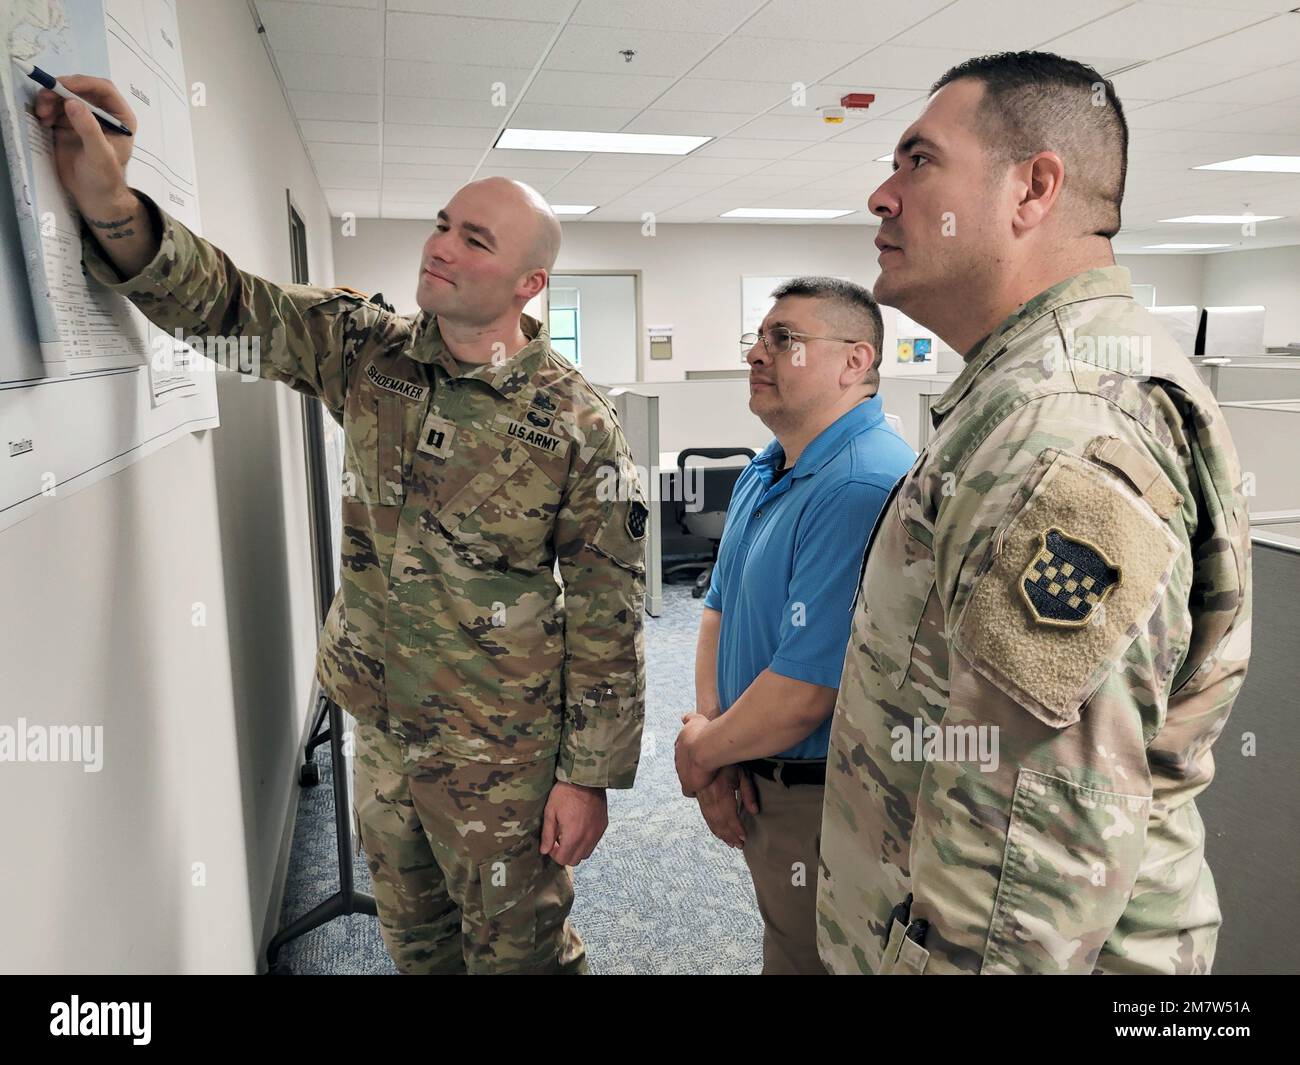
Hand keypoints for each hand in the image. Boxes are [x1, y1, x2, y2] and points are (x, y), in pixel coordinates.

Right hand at [33, 75, 136, 213]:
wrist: (93, 195)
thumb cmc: (105, 177)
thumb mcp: (99, 155)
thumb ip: (89, 129)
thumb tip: (73, 103)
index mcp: (121, 117)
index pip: (104, 89)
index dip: (83, 83)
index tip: (63, 86)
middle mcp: (104, 113)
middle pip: (81, 89)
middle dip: (61, 90)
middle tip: (44, 98)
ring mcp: (85, 117)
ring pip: (65, 96)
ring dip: (50, 99)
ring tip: (42, 115)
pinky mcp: (69, 123)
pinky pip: (55, 107)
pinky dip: (46, 108)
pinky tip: (43, 120)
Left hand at [540, 780, 607, 866]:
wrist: (586, 778)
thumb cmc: (565, 793)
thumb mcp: (550, 812)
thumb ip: (548, 834)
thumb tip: (544, 850)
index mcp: (573, 836)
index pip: (564, 860)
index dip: (555, 854)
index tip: (551, 843)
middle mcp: (588, 838)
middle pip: (575, 860)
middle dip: (565, 854)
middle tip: (559, 841)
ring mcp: (597, 832)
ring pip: (586, 853)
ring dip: (576, 849)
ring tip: (570, 835)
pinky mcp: (603, 826)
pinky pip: (594, 842)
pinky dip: (586, 842)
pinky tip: (580, 828)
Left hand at [675, 712, 714, 796]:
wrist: (705, 748)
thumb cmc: (703, 733)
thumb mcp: (696, 720)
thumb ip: (690, 718)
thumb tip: (684, 717)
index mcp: (680, 744)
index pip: (682, 751)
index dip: (691, 753)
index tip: (700, 754)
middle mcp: (678, 759)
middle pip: (683, 765)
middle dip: (692, 766)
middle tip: (705, 766)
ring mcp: (681, 773)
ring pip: (686, 777)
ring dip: (695, 778)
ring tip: (706, 778)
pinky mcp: (688, 785)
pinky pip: (688, 791)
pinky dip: (694, 790)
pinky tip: (702, 789)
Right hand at [696, 764, 759, 848]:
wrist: (705, 749)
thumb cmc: (728, 760)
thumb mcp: (742, 773)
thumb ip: (748, 793)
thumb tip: (754, 811)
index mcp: (721, 790)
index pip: (729, 815)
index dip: (736, 828)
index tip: (744, 838)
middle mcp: (709, 795)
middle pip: (718, 821)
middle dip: (729, 835)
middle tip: (738, 845)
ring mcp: (702, 795)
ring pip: (710, 819)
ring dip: (720, 833)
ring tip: (730, 842)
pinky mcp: (698, 795)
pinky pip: (704, 814)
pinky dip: (712, 825)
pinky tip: (719, 832)